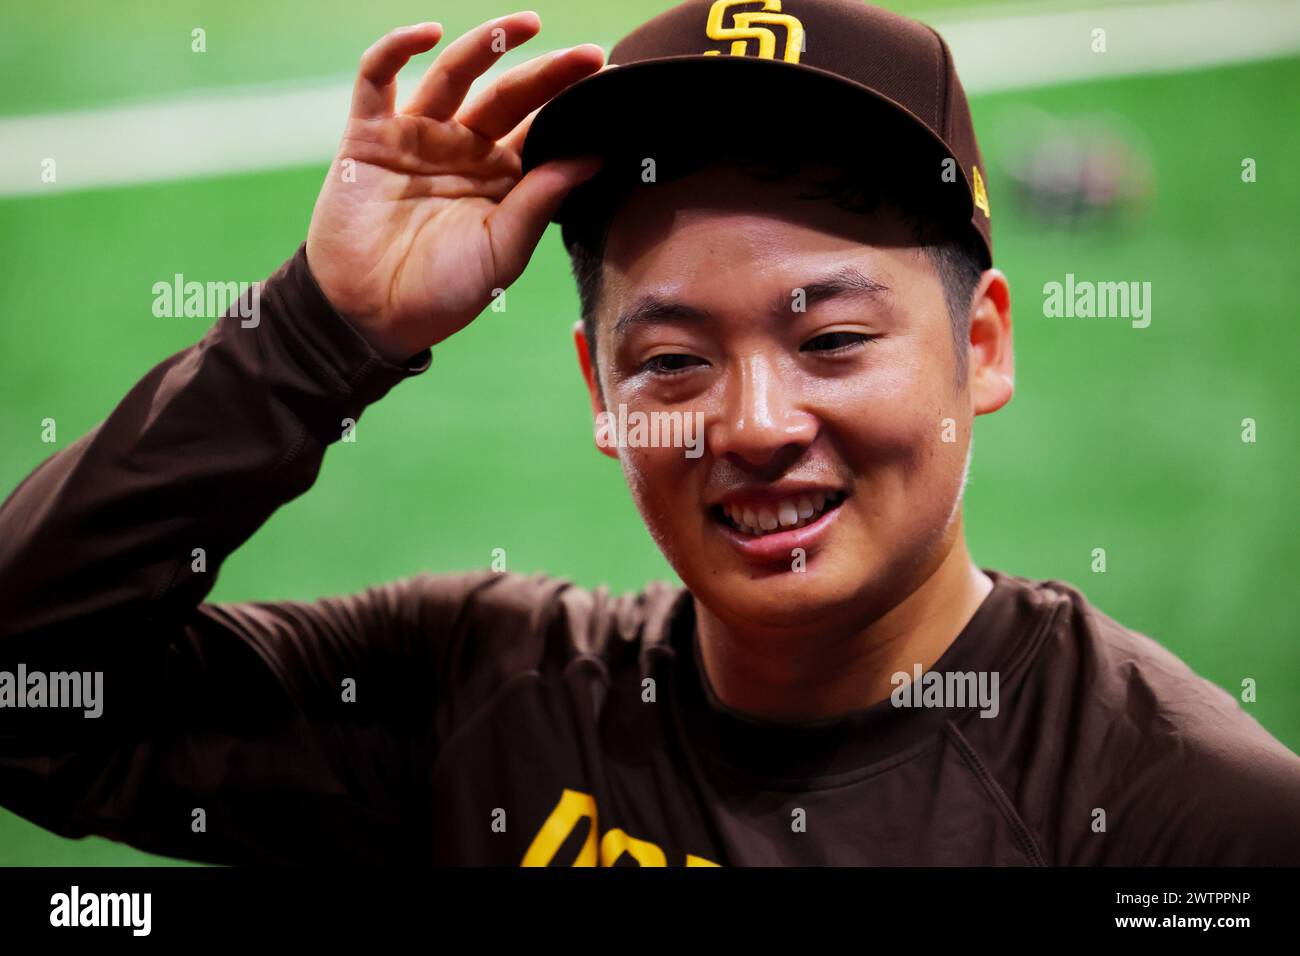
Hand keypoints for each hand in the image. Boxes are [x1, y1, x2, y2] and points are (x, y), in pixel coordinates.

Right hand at [306, 13, 604, 360]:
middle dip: (547, 73)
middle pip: (508, 96)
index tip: (609, 85)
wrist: (372, 315)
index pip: (541, 128)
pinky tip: (428, 33)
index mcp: (500, 177)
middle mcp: (462, 148)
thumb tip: (592, 157)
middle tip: (588, 55)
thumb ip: (540, 201)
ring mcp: (416, 136)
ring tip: (526, 25)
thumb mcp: (503, 250)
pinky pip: (378, 78)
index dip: (571, 106)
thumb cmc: (444, 292)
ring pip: (453, 74)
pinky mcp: (368, 135)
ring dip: (487, 43)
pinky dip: (397, 49)